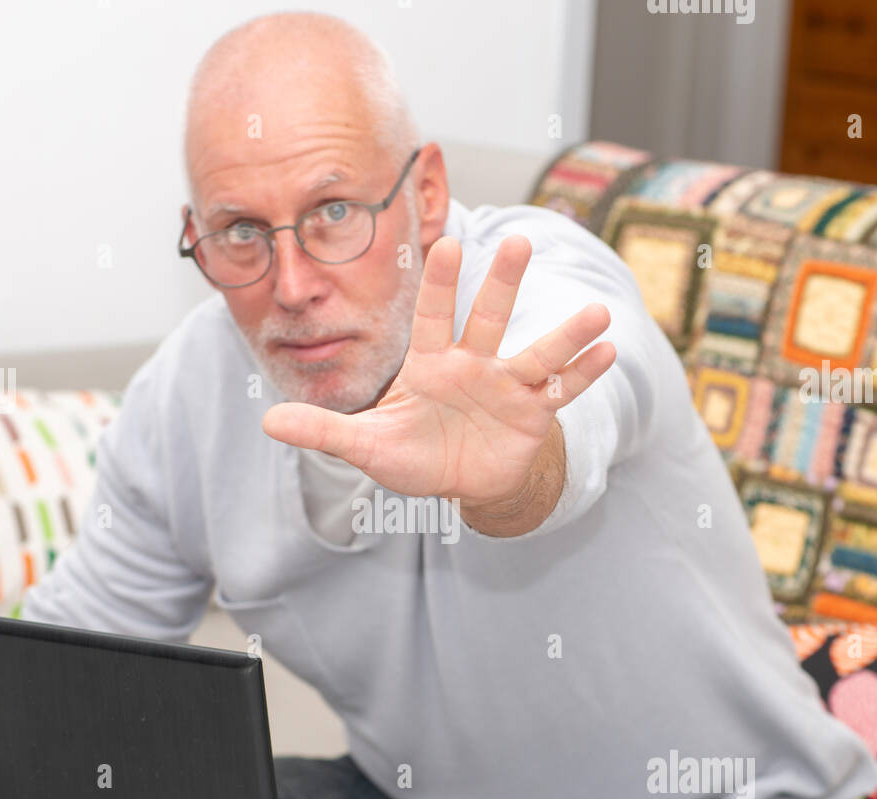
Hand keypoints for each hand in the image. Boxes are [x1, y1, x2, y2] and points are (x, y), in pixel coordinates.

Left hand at [260, 234, 616, 512]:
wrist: (459, 479)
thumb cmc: (412, 454)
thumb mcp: (366, 446)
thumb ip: (323, 431)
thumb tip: (269, 422)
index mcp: (430, 364)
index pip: (432, 316)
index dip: (439, 285)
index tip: (445, 243)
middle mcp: (473, 364)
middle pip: (489, 317)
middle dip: (502, 283)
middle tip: (518, 241)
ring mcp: (507, 386)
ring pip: (537, 353)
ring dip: (565, 334)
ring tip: (596, 312)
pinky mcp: (533, 413)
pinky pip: (561, 390)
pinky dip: (583, 374)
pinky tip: (608, 352)